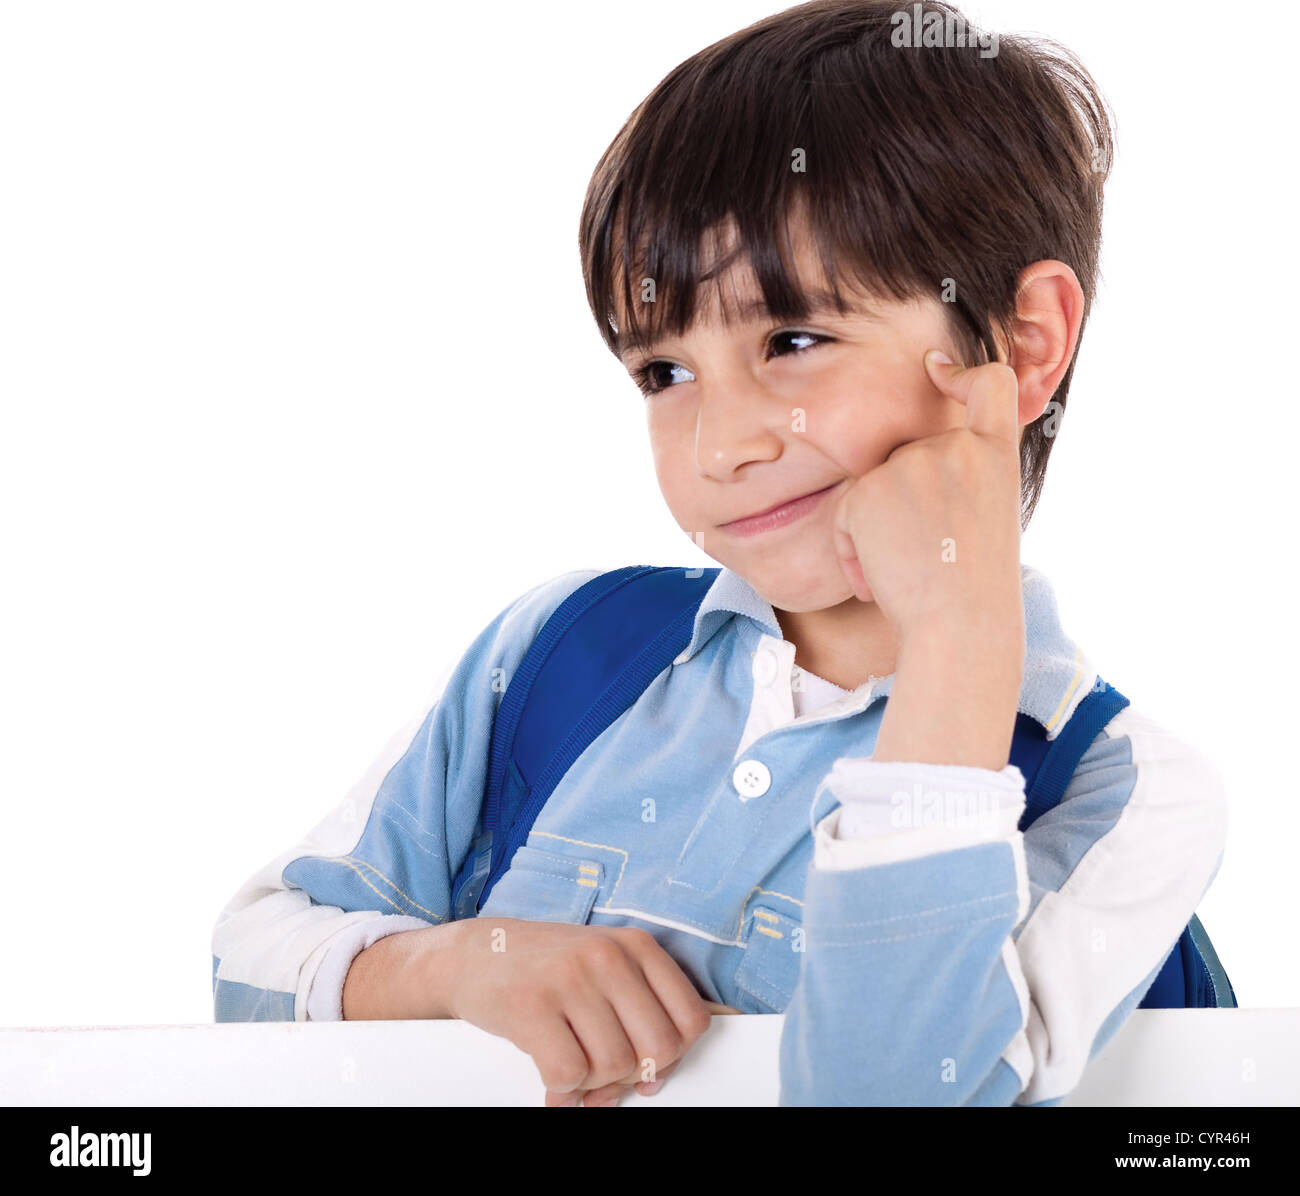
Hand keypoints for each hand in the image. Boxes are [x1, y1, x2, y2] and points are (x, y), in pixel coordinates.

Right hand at [438, 918, 713, 1106]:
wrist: (473, 954)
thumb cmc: (547, 970)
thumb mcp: (605, 969)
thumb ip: (639, 1014)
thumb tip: (654, 1080)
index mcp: (637, 946)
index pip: (692, 1019)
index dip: (674, 1055)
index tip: (645, 1062)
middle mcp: (608, 956)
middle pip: (659, 1048)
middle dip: (634, 1074)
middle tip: (605, 1076)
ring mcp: (569, 978)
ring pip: (615, 1065)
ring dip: (593, 1084)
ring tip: (573, 1071)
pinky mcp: (530, 1006)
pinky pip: (569, 1073)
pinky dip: (562, 1089)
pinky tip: (551, 1077)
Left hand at [832, 350, 1023, 645]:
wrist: (960, 623)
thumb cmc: (974, 590)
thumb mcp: (987, 517)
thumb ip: (960, 479)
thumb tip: (905, 465)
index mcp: (996, 454)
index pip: (991, 385)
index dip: (962, 372)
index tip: (937, 370)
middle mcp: (953, 446)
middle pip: (909, 460)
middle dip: (903, 508)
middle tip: (929, 558)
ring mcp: (908, 463)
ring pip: (874, 492)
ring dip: (877, 536)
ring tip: (907, 573)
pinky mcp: (865, 490)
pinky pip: (845, 519)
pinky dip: (853, 553)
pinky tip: (879, 580)